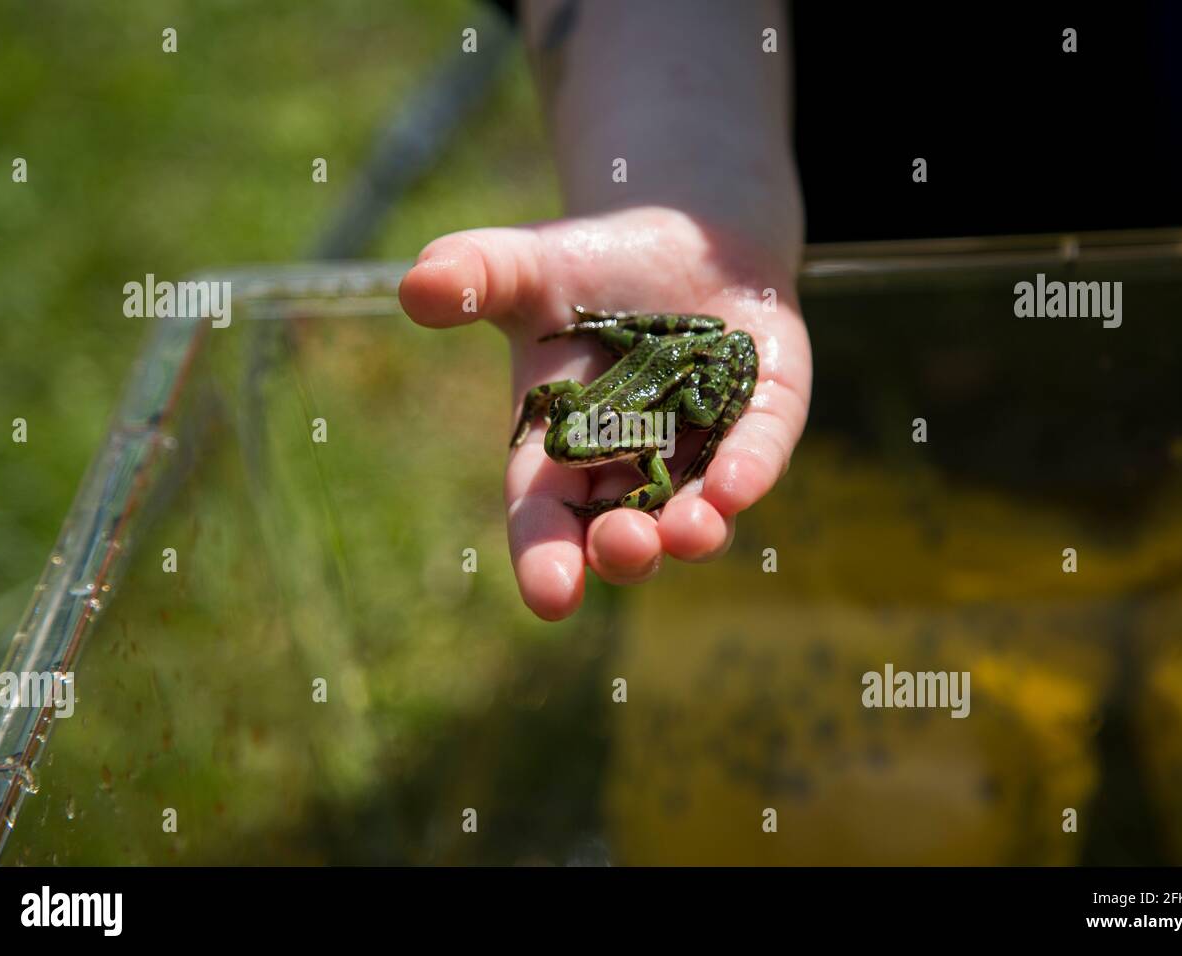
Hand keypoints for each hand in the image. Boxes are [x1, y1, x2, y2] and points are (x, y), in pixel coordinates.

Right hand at [399, 205, 810, 619]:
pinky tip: (738, 485)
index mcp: (562, 452)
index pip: (545, 517)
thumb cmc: (590, 267)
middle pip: (624, 529)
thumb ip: (473, 277)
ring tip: (688, 534)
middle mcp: (633, 468)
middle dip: (623, 548)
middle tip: (623, 548)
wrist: (686, 235)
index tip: (552, 597)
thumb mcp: (522, 268)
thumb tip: (416, 287)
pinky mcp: (764, 416)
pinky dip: (749, 469)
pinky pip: (759, 452)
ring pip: (698, 512)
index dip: (546, 559)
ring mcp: (703, 451)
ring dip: (694, 531)